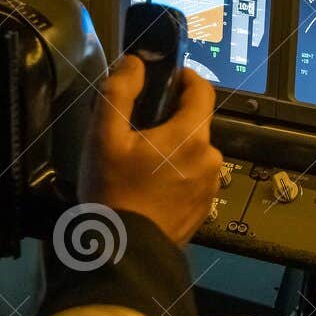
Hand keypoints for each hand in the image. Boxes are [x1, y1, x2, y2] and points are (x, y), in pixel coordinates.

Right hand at [79, 56, 222, 246]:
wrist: (123, 252)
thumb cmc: (113, 192)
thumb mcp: (104, 137)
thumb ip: (119, 92)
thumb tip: (135, 62)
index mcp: (191, 136)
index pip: (202, 89)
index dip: (184, 77)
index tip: (164, 78)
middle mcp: (211, 158)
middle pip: (195, 122)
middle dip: (170, 118)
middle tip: (137, 128)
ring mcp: (210, 186)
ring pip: (194, 151)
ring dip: (173, 148)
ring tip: (140, 162)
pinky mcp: (204, 207)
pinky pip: (193, 177)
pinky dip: (176, 173)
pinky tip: (150, 185)